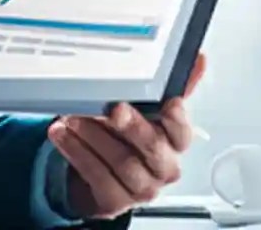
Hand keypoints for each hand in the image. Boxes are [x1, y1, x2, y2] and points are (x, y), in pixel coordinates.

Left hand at [47, 53, 206, 219]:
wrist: (97, 175)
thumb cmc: (123, 138)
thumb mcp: (144, 111)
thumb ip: (166, 87)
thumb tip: (198, 60)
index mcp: (174, 143)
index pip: (182, 132)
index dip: (177, 119)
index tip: (170, 103)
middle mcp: (162, 167)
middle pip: (152, 147)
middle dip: (131, 126)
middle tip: (113, 108)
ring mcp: (141, 188)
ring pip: (121, 161)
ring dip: (94, 136)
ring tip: (73, 117)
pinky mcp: (115, 200)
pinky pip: (97, 175)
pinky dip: (77, 152)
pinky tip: (62, 135)